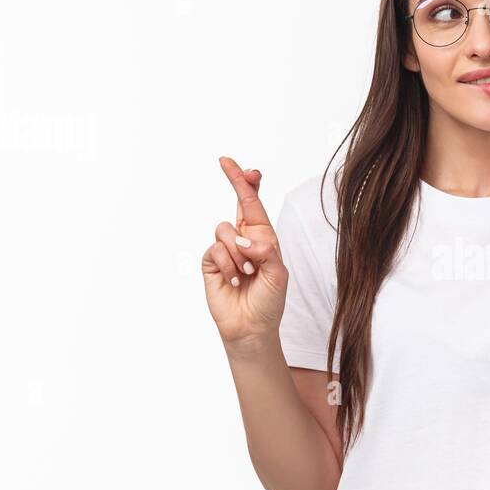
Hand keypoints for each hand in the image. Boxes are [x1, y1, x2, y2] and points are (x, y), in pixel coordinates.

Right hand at [201, 156, 288, 347]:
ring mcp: (226, 250)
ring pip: (225, 229)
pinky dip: (227, 265)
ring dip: (239, 253)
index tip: (246, 167)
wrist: (251, 327)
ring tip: (247, 274)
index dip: (250, 184)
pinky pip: (215, 249)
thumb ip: (266, 251)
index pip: (256, 206)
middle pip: (237, 203)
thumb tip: (245, 239)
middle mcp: (244, 239)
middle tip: (227, 162)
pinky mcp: (210, 262)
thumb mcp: (278, 274)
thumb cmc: (269, 301)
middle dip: (234, 181)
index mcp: (264, 238)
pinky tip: (234, 280)